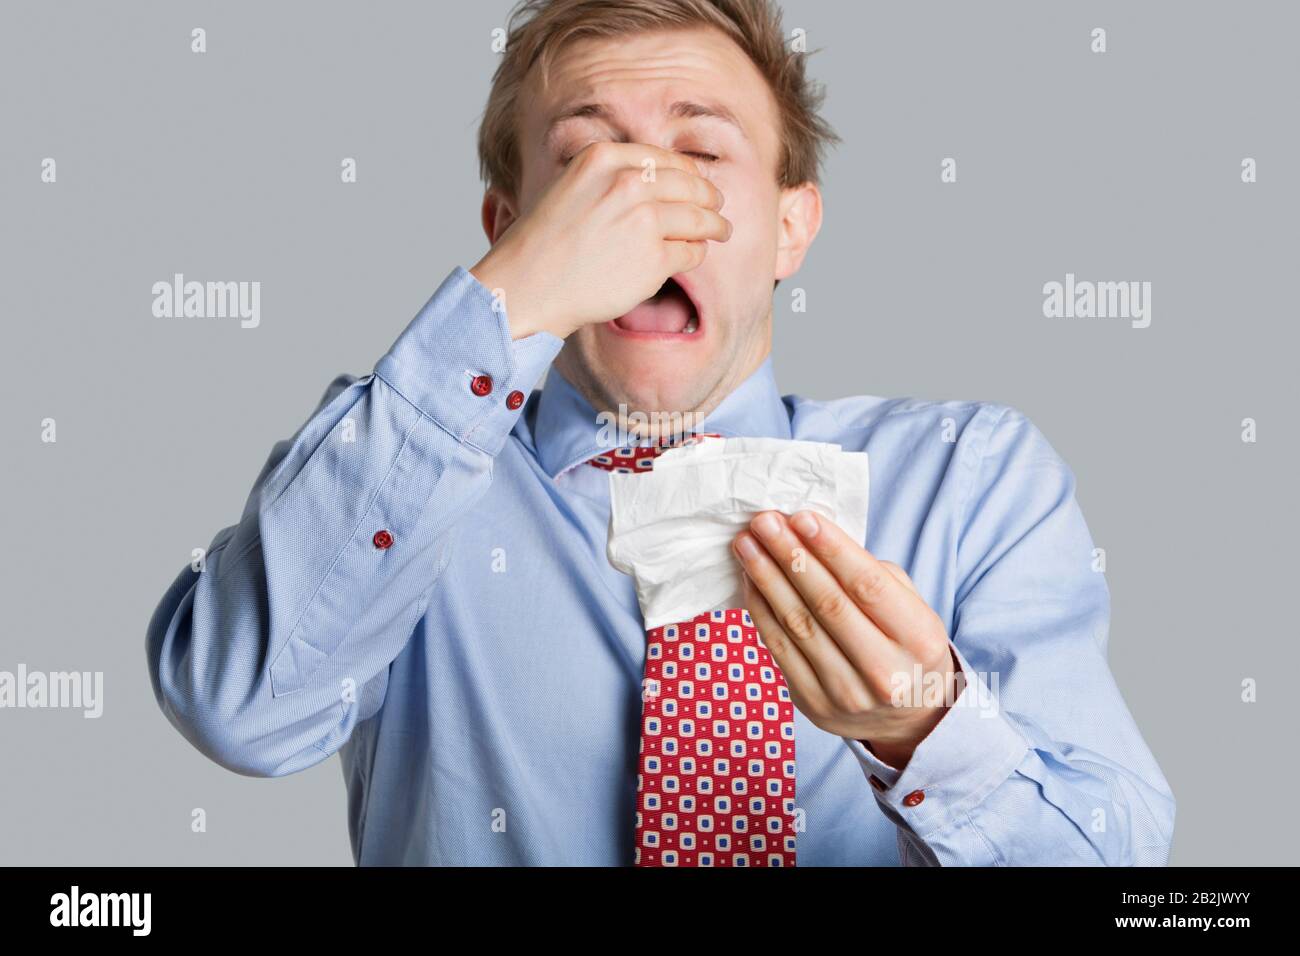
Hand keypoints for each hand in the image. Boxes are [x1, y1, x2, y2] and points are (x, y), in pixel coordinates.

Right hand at [469, 141, 731, 339]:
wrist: (527, 284)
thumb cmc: (544, 242)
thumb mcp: (572, 185)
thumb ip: (611, 176)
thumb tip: (660, 180)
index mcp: (605, 158)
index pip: (666, 160)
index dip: (689, 174)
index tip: (698, 184)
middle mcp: (627, 183)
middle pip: (690, 186)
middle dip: (709, 198)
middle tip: (717, 209)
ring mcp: (644, 221)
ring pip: (699, 218)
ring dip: (714, 225)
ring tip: (721, 231)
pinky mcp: (654, 258)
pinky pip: (691, 251)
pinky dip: (696, 253)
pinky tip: (693, 255)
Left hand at [732, 510, 960, 769]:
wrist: (908, 718)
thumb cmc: (906, 645)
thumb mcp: (913, 608)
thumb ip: (873, 575)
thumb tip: (814, 539)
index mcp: (920, 641)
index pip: (868, 586)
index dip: (831, 549)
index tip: (800, 517)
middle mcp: (885, 672)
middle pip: (827, 604)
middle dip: (790, 557)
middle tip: (764, 522)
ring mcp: (846, 694)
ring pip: (797, 625)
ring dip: (766, 578)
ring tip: (746, 544)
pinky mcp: (812, 703)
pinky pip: (778, 648)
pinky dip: (761, 610)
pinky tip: (750, 580)